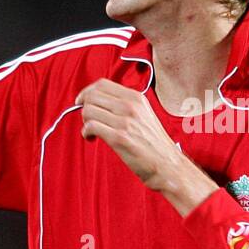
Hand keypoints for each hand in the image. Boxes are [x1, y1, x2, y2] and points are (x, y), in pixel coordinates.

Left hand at [77, 78, 216, 214]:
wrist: (167, 163)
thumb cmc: (153, 143)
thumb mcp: (143, 114)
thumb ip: (125, 105)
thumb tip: (100, 101)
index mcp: (136, 98)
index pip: (101, 84)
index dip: (86, 92)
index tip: (82, 102)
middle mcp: (130, 106)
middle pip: (92, 96)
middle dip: (83, 107)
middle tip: (88, 119)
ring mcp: (124, 121)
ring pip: (88, 110)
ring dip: (84, 122)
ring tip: (92, 131)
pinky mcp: (119, 137)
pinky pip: (90, 126)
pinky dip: (86, 133)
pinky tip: (92, 138)